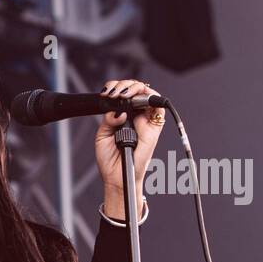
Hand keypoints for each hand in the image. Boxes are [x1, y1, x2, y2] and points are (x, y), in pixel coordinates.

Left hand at [93, 78, 164, 220]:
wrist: (117, 176)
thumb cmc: (110, 159)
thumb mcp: (103, 135)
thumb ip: (109, 119)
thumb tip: (119, 111)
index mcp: (123, 116)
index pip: (123, 94)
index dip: (116, 87)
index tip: (106, 92)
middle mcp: (135, 116)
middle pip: (135, 90)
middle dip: (124, 85)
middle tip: (114, 93)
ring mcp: (146, 120)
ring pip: (147, 94)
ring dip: (136, 88)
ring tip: (123, 94)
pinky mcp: (155, 126)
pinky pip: (159, 106)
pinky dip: (151, 97)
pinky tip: (138, 96)